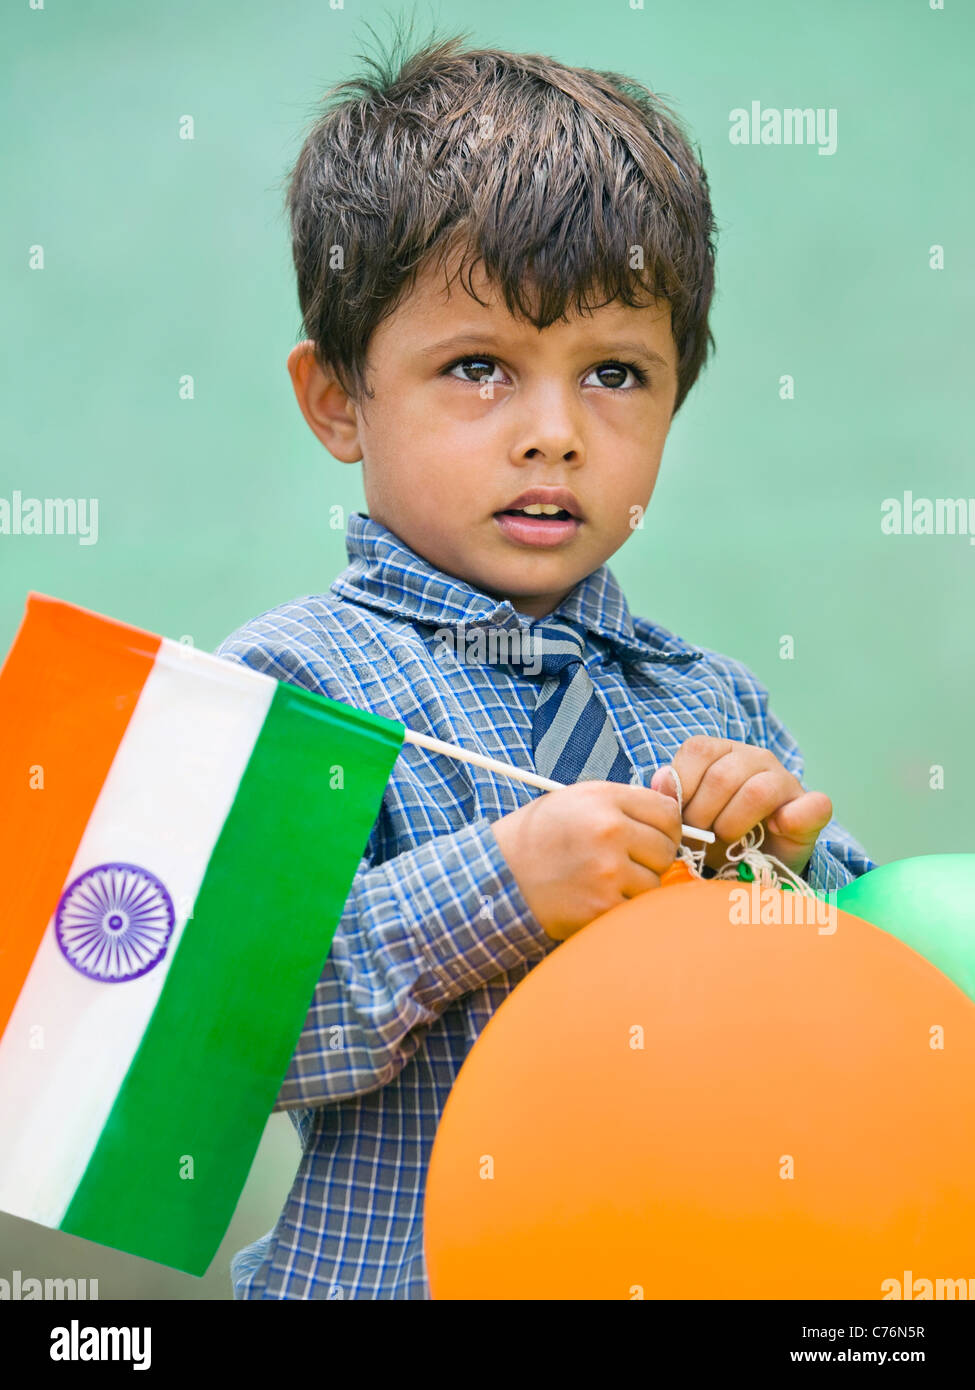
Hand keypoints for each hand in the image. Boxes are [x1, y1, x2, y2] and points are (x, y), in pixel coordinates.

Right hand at [490, 780, 682, 940]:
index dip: (664, 828)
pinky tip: (596, 897)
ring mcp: (607, 871)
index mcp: (603, 799)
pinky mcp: (602, 907)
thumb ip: (627, 800)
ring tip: (603, 880)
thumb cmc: (541, 837)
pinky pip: (636, 909)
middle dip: (650, 859)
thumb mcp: (577, 800)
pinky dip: (622, 908)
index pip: (668, 812)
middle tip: (622, 862)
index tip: (650, 837)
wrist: (500, 876)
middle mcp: (608, 831)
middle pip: (666, 849)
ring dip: (636, 886)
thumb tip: (675, 798)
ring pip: (654, 883)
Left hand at [649, 735, 832, 876]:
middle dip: (703, 816)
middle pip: (722, 777)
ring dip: (734, 825)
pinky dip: (793, 820)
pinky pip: (812, 805)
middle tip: (702, 836)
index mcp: (722, 751)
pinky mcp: (812, 806)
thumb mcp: (686, 815)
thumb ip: (671, 797)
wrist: (754, 864)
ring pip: (757, 792)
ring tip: (729, 841)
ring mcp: (786, 779)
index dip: (682, 787)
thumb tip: (660, 783)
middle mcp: (755, 757)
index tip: (679, 816)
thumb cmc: (715, 834)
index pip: (698, 750)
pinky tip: (776, 831)